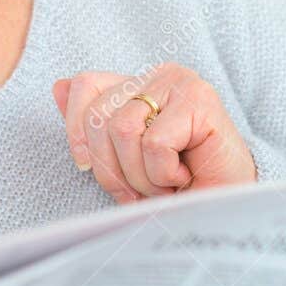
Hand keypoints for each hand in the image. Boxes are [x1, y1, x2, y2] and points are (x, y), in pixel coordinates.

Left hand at [51, 63, 257, 202]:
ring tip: (166, 183)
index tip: (87, 167)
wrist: (227, 210)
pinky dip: (163, 173)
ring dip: (141, 175)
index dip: (76, 131)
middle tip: (140, 189)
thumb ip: (94, 126)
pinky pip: (154, 142)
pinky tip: (184, 175)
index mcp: (137, 84)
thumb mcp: (123, 159)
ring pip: (123, 130)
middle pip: (98, 116)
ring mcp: (180, 83)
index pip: (84, 86)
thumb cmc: (178, 187)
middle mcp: (158, 75)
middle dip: (112, 168)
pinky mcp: (200, 99)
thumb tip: (58, 86)